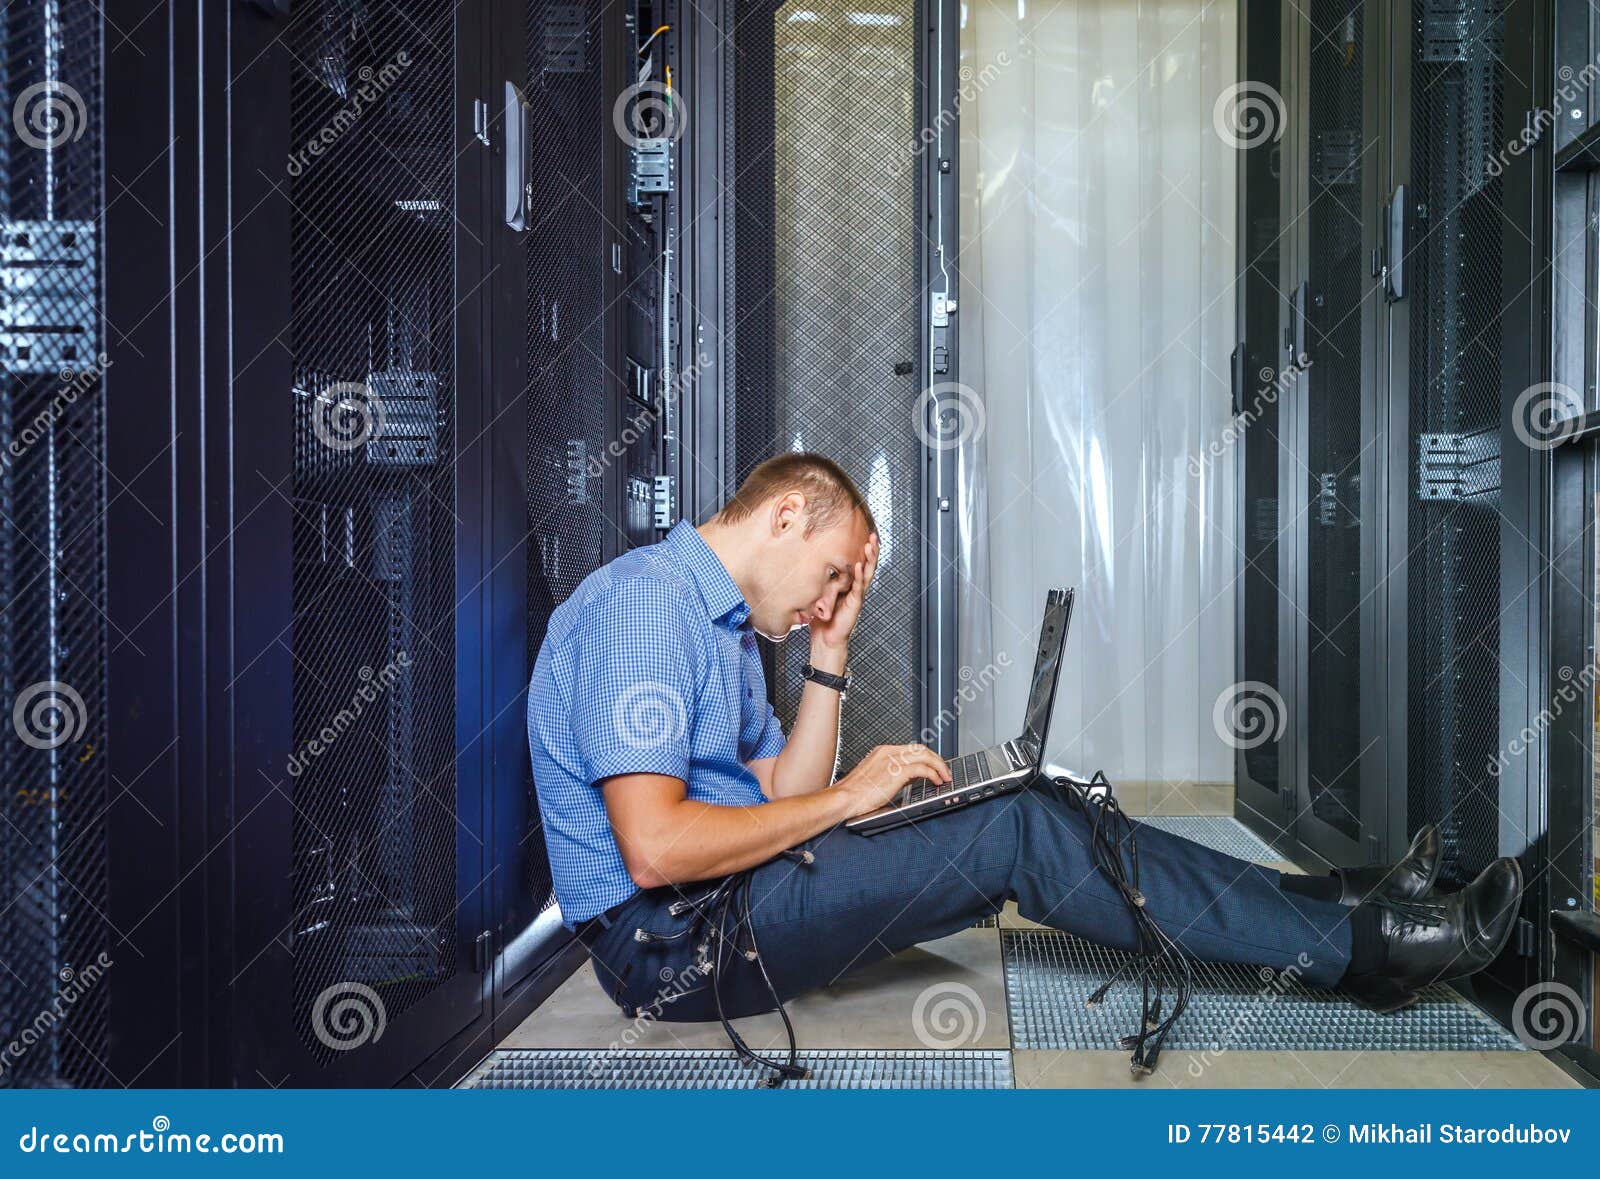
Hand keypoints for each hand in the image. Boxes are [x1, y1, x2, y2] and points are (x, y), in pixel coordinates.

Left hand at [809, 532, 877, 652]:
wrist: (826, 639)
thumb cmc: (823, 618)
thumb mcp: (820, 593)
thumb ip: (822, 581)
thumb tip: (811, 564)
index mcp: (849, 585)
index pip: (860, 564)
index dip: (864, 551)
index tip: (866, 535)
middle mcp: (856, 589)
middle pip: (867, 566)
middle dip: (872, 551)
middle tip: (874, 536)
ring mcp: (857, 596)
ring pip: (866, 574)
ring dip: (869, 560)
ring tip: (870, 546)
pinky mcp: (854, 604)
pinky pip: (858, 588)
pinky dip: (858, 576)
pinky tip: (858, 566)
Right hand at [836, 742, 950, 817]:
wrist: (844, 798)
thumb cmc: (855, 793)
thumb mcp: (876, 778)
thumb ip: (894, 773)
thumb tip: (912, 777)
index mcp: (882, 752)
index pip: (912, 749)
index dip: (927, 757)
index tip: (935, 766)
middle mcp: (888, 752)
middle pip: (921, 749)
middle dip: (937, 759)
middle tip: (945, 771)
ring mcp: (892, 760)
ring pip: (925, 755)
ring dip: (939, 766)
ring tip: (945, 777)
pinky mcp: (896, 772)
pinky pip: (922, 768)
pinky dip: (933, 774)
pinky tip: (936, 781)